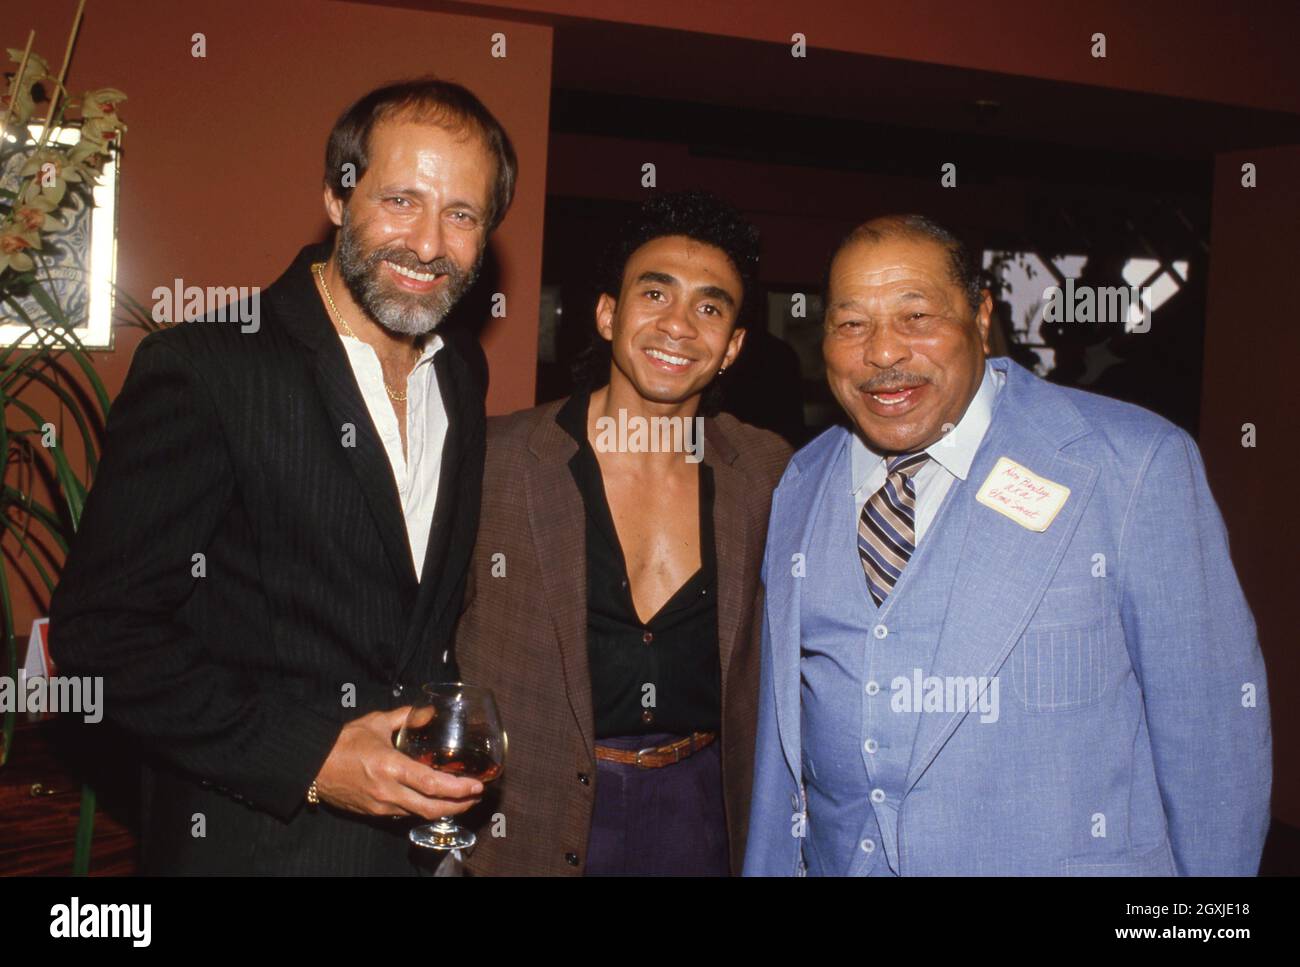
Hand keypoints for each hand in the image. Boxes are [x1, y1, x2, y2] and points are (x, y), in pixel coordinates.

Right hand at [314, 707, 483, 818]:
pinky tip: (431, 800)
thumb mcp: (375, 723)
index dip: (458, 788)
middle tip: (476, 796)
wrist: (312, 765)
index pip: (432, 785)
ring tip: (460, 799)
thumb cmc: (343, 742)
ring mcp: (381, 806)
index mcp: (391, 767)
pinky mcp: (373, 813)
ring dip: (443, 809)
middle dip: (459, 805)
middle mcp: (388, 791)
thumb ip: (405, 716)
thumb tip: (430, 711)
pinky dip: (422, 809)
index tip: (476, 785)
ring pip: (419, 814)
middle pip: (432, 808)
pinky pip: (404, 814)